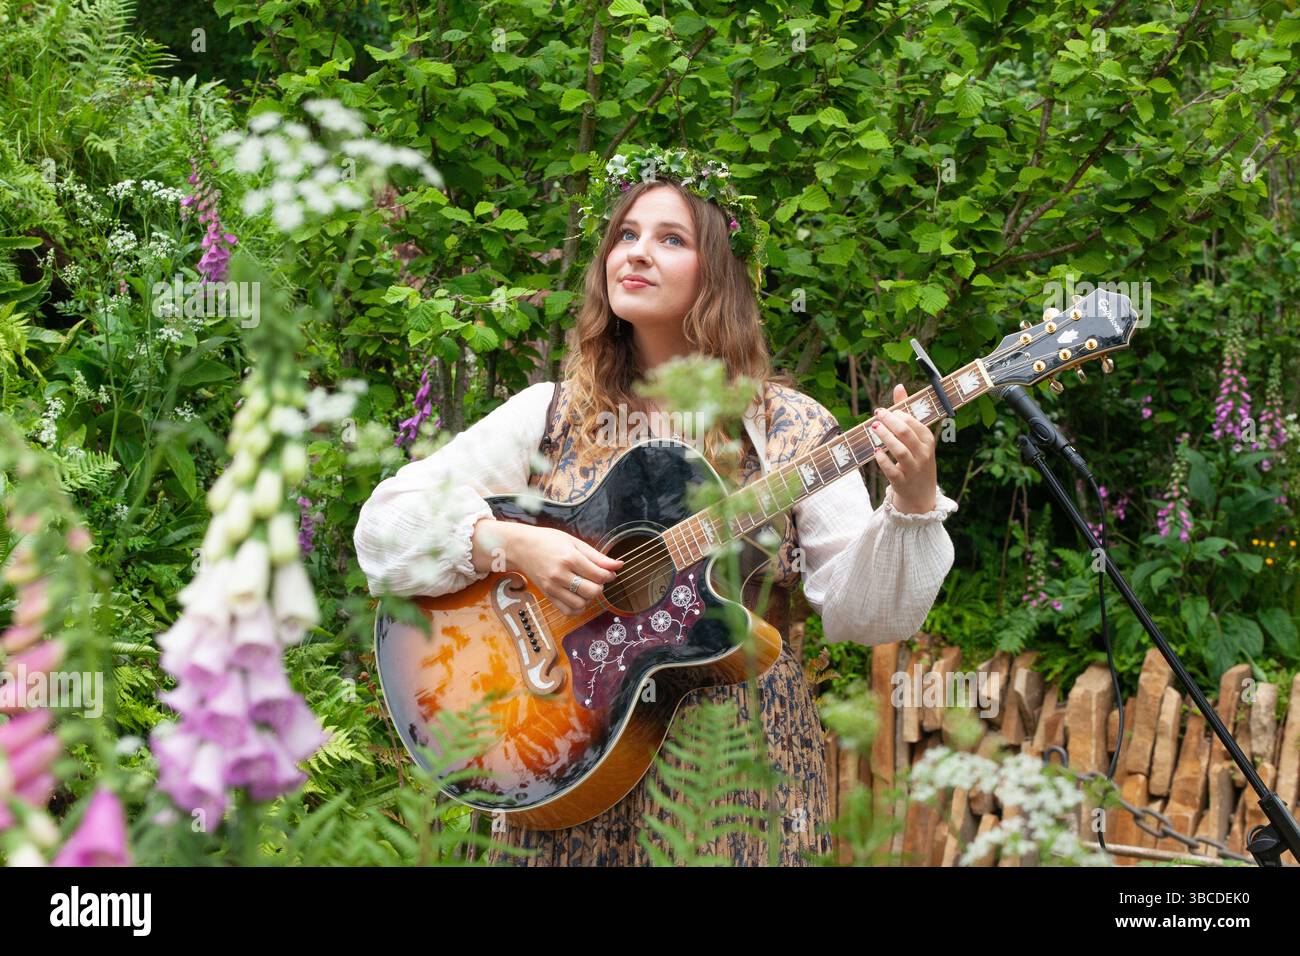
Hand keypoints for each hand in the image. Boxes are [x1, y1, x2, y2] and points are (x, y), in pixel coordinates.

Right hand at [472, 518, 622, 614]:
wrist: (520, 547)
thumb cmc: (547, 541)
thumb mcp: (574, 542)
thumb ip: (597, 556)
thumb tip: (618, 565)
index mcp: (569, 558)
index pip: (599, 575)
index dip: (609, 575)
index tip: (608, 572)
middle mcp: (560, 575)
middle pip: (592, 591)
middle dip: (600, 587)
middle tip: (596, 579)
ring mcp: (553, 587)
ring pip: (582, 604)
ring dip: (589, 598)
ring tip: (586, 586)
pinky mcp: (548, 595)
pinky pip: (568, 611)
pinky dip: (578, 607)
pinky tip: (578, 596)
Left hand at [871, 383, 938, 514]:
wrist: (921, 494)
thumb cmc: (916, 458)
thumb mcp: (916, 437)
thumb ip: (906, 412)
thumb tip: (899, 386)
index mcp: (927, 440)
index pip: (913, 423)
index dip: (897, 414)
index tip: (884, 410)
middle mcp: (923, 453)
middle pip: (906, 433)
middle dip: (890, 421)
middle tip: (877, 414)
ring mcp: (913, 469)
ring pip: (900, 451)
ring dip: (885, 437)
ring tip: (873, 428)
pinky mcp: (902, 482)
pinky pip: (892, 470)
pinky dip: (883, 460)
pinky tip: (875, 452)